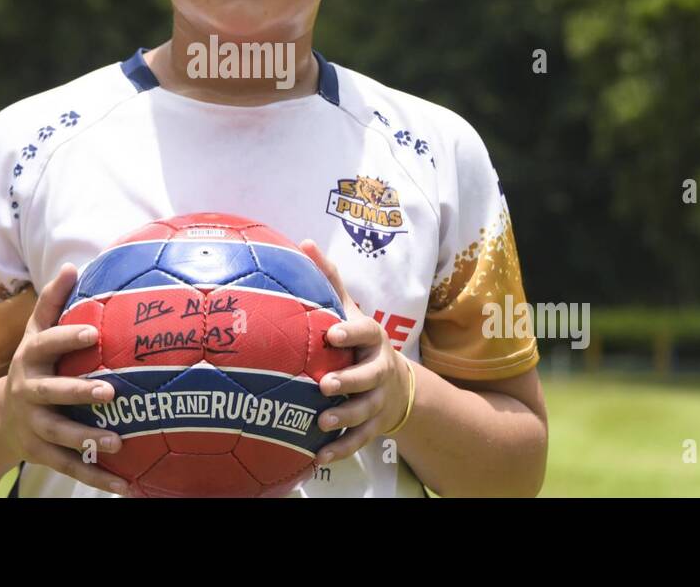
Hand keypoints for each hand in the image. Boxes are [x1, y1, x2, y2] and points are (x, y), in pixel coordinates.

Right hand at [0, 263, 128, 493]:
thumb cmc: (32, 365)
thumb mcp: (34, 334)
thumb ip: (51, 302)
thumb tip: (71, 265)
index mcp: (30, 359)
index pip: (47, 344)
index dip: (68, 337)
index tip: (93, 332)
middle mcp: (28, 393)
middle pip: (51, 393)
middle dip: (78, 391)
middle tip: (109, 389)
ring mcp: (34, 426)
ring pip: (61, 435)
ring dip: (88, 439)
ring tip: (118, 441)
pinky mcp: (42, 453)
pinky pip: (72, 466)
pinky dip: (98, 478)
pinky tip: (127, 486)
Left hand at [300, 240, 412, 465]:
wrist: (396, 383)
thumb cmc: (359, 341)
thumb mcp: (350, 310)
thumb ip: (330, 279)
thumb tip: (304, 242)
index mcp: (372, 340)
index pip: (366, 333)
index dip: (351, 333)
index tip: (331, 333)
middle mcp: (379, 370)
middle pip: (368, 376)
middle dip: (349, 381)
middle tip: (325, 385)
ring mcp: (378, 400)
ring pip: (364, 411)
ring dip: (344, 418)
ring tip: (322, 423)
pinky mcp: (374, 426)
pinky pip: (358, 440)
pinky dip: (340, 449)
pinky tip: (319, 457)